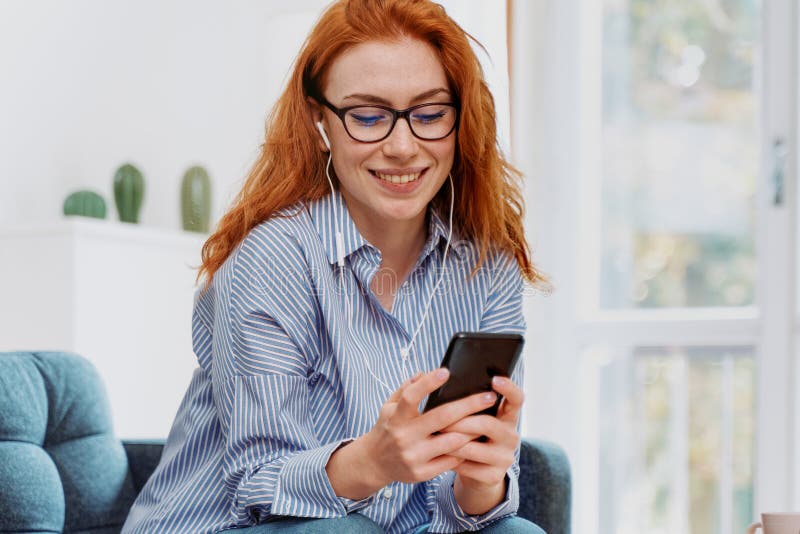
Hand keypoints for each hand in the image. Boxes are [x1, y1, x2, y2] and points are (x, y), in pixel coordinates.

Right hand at [361, 368, 497, 485]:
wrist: (375, 463)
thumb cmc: (388, 428)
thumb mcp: (389, 406)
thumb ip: (405, 388)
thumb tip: (424, 373)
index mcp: (396, 417)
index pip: (411, 396)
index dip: (428, 383)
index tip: (446, 371)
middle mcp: (404, 436)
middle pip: (442, 417)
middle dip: (469, 405)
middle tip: (489, 396)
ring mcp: (413, 456)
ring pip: (452, 441)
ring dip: (473, 429)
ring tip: (488, 418)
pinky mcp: (421, 473)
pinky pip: (451, 460)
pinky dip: (464, 449)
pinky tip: (475, 440)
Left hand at [443, 376, 522, 508]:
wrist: (476, 474)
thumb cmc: (471, 438)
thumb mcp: (475, 420)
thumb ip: (468, 404)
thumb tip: (444, 379)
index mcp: (507, 417)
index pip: (517, 399)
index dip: (509, 388)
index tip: (494, 379)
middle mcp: (511, 435)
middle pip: (487, 424)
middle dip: (461, 422)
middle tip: (441, 421)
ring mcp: (505, 457)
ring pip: (474, 447)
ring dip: (451, 442)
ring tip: (435, 437)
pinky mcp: (495, 476)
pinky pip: (468, 466)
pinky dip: (452, 461)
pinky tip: (441, 456)